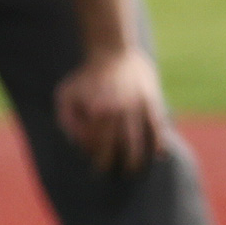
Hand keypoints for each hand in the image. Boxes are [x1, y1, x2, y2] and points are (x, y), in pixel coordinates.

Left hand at [55, 48, 170, 175]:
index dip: (92, 153)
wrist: (113, 50)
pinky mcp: (151, 101)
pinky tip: (160, 156)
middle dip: (112, 161)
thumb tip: (77, 143)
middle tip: (110, 173)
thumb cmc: (86, 76)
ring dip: (135, 158)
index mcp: (95, 108)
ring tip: (132, 170)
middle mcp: (117, 109)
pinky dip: (159, 142)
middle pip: (115, 145)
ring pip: (138, 140)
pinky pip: (157, 126)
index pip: (94, 141)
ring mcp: (136, 106)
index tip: (93, 161)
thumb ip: (67, 119)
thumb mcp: (66, 93)